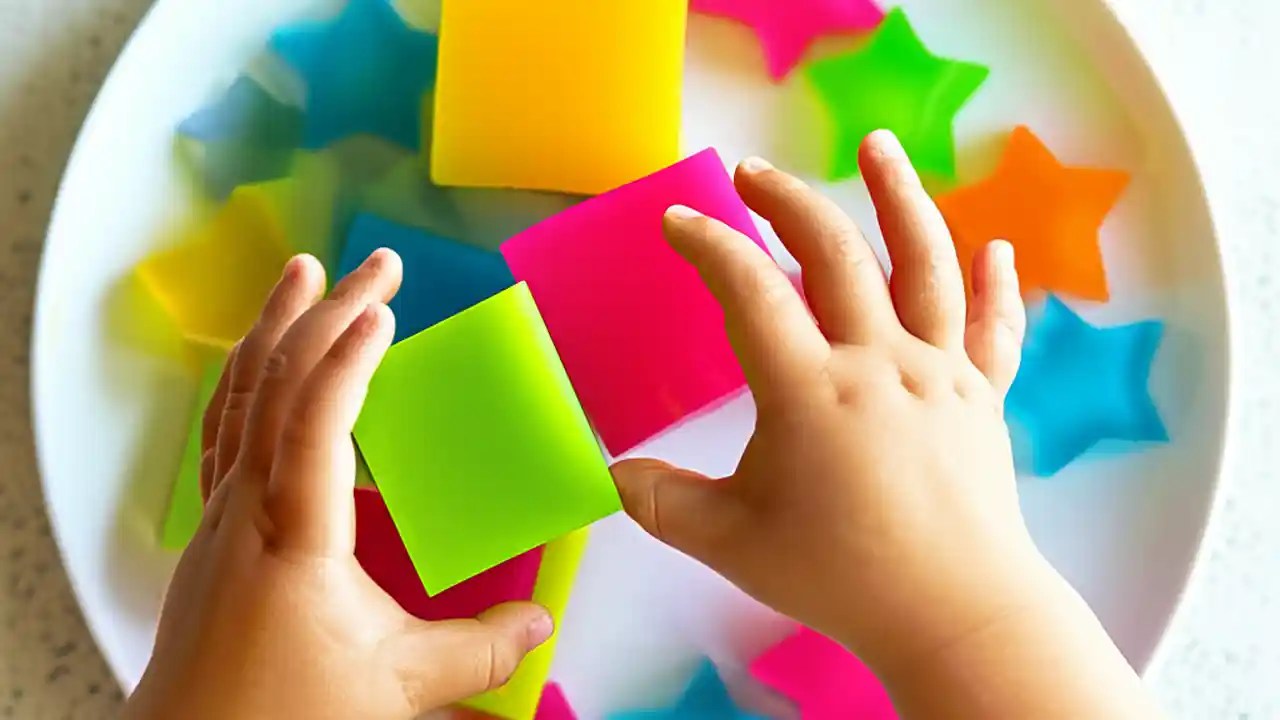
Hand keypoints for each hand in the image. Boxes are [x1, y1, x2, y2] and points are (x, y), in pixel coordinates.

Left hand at [126, 251, 552, 719]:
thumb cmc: (278, 718)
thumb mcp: (397, 687)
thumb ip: (476, 651)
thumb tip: (538, 624)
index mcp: (293, 534)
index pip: (316, 422)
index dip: (348, 358)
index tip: (383, 308)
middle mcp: (245, 510)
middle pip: (275, 385)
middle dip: (321, 313)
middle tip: (369, 266)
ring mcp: (219, 516)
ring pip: (238, 398)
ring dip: (272, 330)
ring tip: (299, 278)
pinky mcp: (211, 532)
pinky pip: (227, 432)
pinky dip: (250, 382)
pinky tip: (265, 370)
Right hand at [613, 131, 1039, 667]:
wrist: (953, 614)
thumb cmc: (840, 577)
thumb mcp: (730, 541)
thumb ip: (660, 501)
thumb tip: (608, 474)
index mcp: (812, 390)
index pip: (750, 291)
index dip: (709, 245)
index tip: (679, 222)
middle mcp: (880, 362)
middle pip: (834, 252)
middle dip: (785, 201)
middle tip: (750, 173)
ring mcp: (940, 373)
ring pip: (925, 263)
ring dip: (898, 197)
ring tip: (876, 146)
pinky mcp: (982, 397)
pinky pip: (995, 328)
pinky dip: (997, 284)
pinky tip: (995, 248)